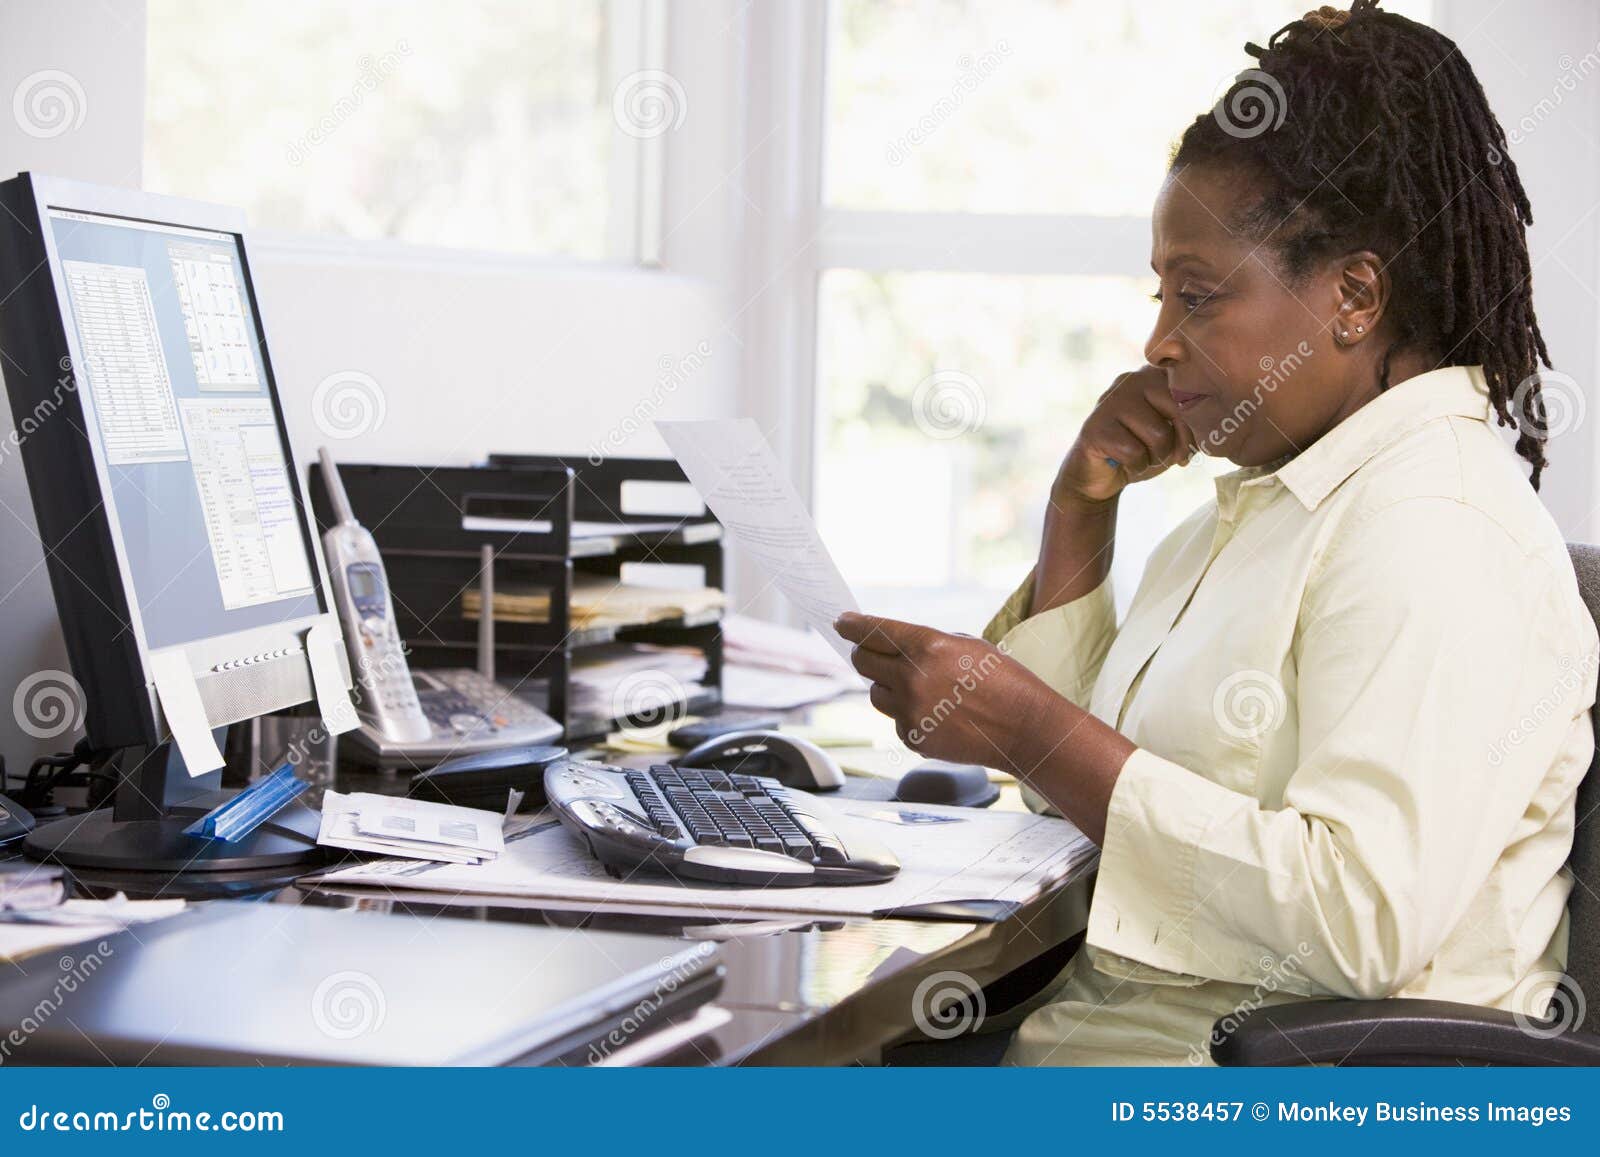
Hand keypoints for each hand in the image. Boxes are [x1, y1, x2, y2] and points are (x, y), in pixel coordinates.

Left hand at [834, 611, 1055, 770]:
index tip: (841, 623)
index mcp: (928, 647)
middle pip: (863, 662)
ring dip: (887, 686)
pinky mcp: (913, 738)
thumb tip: (890, 646)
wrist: (1025, 728)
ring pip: (875, 694)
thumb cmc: (1002, 681)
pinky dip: (907, 714)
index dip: (852, 626)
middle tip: (871, 653)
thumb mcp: (966, 645)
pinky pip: (895, 720)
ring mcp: (910, 712)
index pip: (874, 632)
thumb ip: (924, 644)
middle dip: (865, 655)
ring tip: (920, 687)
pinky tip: (937, 713)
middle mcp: (912, 679)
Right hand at [1054, 365, 1197, 504]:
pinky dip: (1136, 465)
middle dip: (1180, 442)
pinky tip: (1124, 462)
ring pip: (1158, 434)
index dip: (1195, 425)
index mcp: (1153, 375)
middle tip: (1174, 457)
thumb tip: (1213, 422)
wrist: (1099, 474)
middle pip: (1177, 410)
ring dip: (1156, 456)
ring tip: (1144, 456)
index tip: (1190, 445)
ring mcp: (1110, 401)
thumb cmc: (1141, 449)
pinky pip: (1133, 451)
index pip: (1190, 392)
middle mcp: (1131, 380)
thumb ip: (1192, 421)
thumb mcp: (1174, 433)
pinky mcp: (1095, 427)